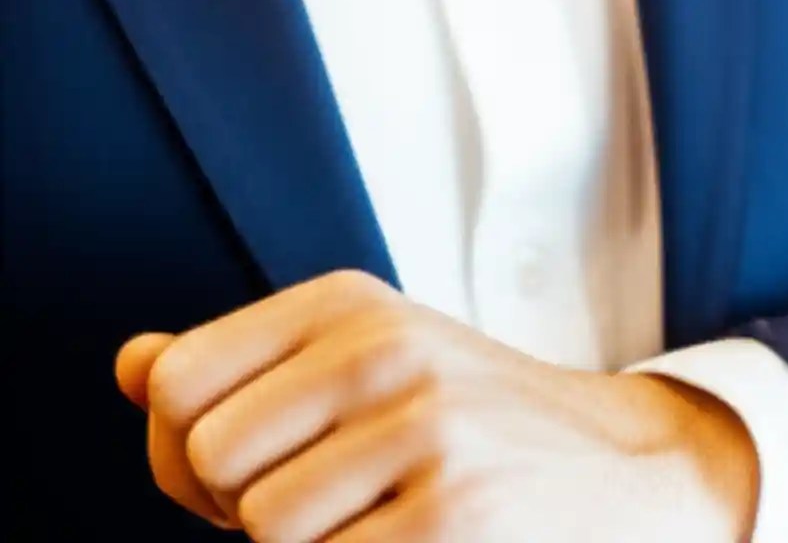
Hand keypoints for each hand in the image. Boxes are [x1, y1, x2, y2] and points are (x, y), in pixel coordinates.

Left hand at [115, 270, 758, 541]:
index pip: (174, 382)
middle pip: (209, 462)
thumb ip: (245, 364)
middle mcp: (383, 347)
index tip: (261, 463)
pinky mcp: (454, 514)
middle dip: (245, 507)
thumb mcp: (366, 359)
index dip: (194, 449)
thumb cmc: (477, 421)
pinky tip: (419, 541)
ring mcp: (424, 428)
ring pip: (265, 530)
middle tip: (328, 499)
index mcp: (347, 302)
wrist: (622, 468)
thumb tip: (132, 365)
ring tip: (384, 517)